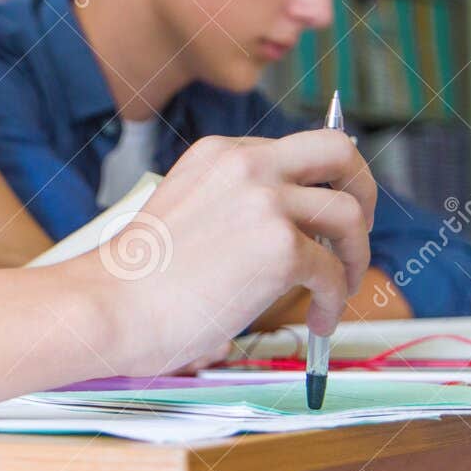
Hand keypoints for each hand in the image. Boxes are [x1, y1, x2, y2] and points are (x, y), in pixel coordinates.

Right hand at [67, 131, 375, 375]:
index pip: (293, 151)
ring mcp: (266, 203)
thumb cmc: (135, 278)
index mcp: (218, 154)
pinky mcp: (280, 249)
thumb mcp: (186, 211)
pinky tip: (318, 320)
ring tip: (335, 287)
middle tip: (355, 230)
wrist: (108, 305)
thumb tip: (288, 239)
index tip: (320, 218)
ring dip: (353, 254)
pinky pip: (333, 273)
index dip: (317, 185)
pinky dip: (335, 301)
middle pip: (339, 152)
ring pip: (349, 213)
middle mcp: (246, 165)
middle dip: (362, 189)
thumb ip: (234, 207)